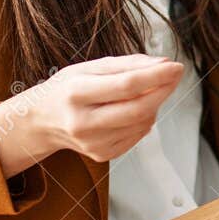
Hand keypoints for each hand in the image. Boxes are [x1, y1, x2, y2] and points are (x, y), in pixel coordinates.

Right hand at [0, 53, 184, 173]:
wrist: (41, 122)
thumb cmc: (66, 90)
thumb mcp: (89, 68)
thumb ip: (128, 65)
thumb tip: (165, 64)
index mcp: (76, 93)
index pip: (127, 85)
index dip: (157, 76)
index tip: (176, 67)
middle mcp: (82, 122)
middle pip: (138, 108)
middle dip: (163, 90)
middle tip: (174, 75)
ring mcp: (92, 143)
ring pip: (142, 122)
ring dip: (154, 104)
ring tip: (147, 90)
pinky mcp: (102, 155)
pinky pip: (138, 135)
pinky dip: (145, 119)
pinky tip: (134, 109)